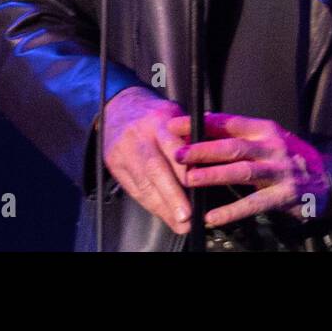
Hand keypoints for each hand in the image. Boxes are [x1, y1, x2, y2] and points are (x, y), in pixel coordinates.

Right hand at [101, 86, 191, 234]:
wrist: (118, 108)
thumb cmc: (155, 114)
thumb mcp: (177, 113)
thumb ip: (194, 133)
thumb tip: (217, 153)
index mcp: (161, 120)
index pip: (173, 146)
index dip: (185, 170)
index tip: (197, 188)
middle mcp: (141, 136)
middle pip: (155, 169)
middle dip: (172, 195)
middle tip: (187, 215)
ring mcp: (124, 151)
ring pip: (143, 183)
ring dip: (163, 206)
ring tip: (180, 222)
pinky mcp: (114, 164)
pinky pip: (134, 189)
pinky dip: (150, 204)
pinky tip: (164, 214)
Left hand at [167, 113, 331, 226]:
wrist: (328, 179)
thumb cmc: (289, 158)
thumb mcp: (268, 140)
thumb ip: (239, 137)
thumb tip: (201, 129)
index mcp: (265, 129)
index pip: (229, 123)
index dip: (201, 123)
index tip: (174, 125)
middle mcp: (272, 147)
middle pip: (233, 146)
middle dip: (203, 149)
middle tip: (177, 153)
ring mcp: (280, 171)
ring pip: (243, 171)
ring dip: (215, 175)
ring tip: (190, 180)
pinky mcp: (286, 194)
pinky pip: (255, 203)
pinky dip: (233, 211)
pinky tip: (213, 217)